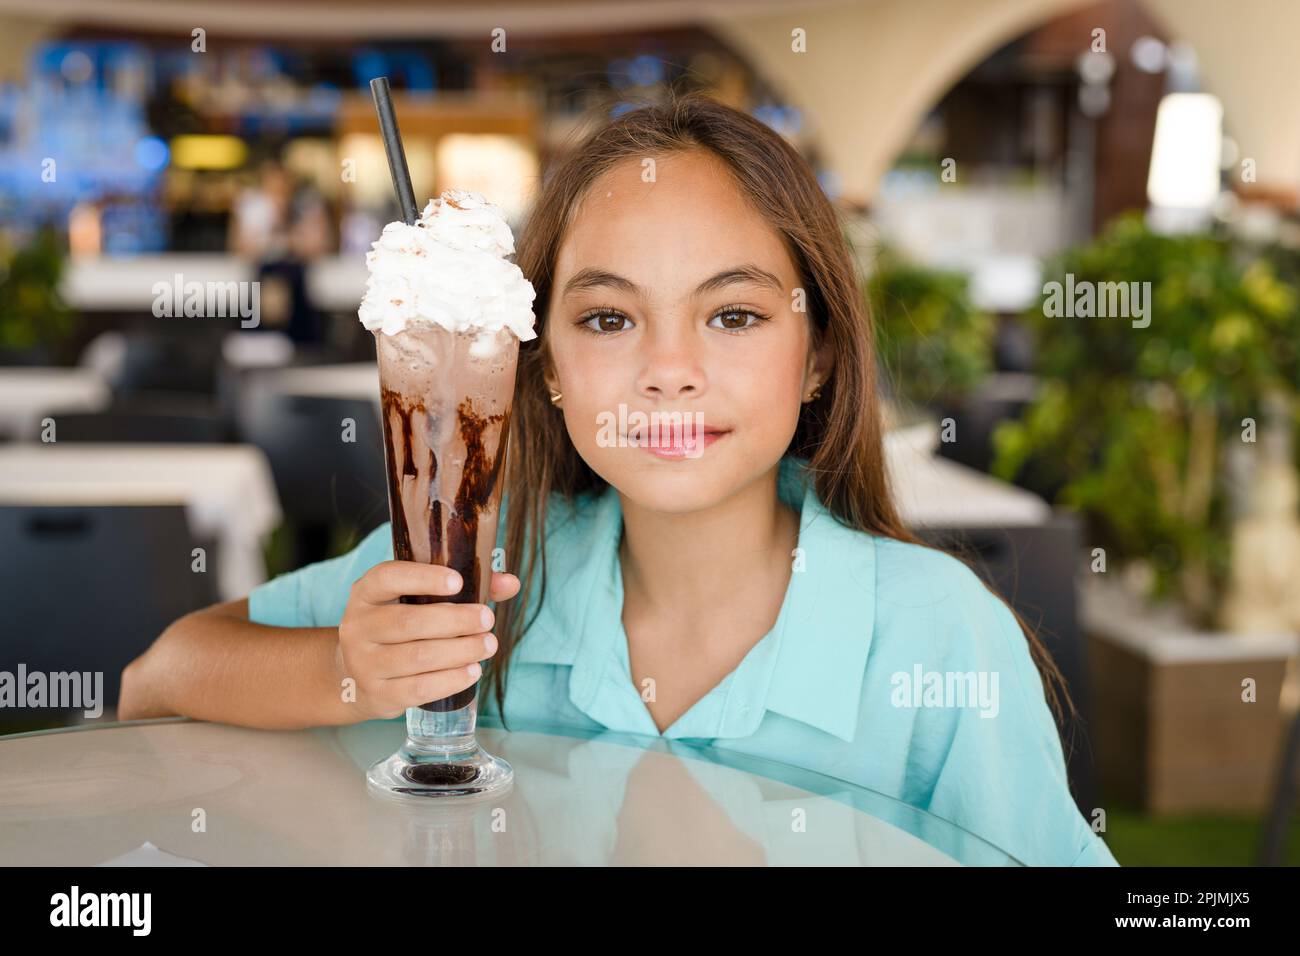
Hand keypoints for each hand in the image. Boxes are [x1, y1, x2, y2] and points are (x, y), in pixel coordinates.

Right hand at [336, 562, 520, 720]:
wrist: (357, 674)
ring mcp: (363, 663)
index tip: (458, 581)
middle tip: (488, 619)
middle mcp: (357, 626)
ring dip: (459, 651)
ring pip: (416, 657)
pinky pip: (417, 689)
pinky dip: (450, 680)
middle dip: (455, 621)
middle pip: (408, 622)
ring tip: (488, 645)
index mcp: (366, 593)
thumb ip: (464, 588)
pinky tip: (472, 671)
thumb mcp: (416, 600)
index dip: (423, 578)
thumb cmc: (399, 625)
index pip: (388, 577)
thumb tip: (510, 583)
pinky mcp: (377, 694)